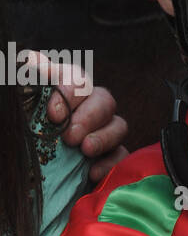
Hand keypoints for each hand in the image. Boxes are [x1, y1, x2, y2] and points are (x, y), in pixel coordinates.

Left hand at [28, 51, 128, 183]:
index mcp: (63, 90)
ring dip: (104, 138)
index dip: (70, 92)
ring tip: (85, 151)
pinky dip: (110, 163)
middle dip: (89, 117)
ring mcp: (101, 133)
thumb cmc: (19, 133)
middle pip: (104, 100)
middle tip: (70, 137)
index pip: (77, 79)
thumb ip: (27, 80)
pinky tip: (92, 173)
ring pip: (119, 126)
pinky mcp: (108, 158)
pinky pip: (121, 156)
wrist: (22, 174)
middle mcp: (86, 108)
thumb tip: (32, 60)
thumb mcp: (19, 105)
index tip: (54, 114)